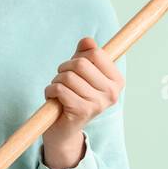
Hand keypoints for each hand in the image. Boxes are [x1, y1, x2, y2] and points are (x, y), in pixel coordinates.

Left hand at [42, 36, 123, 164]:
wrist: (64, 128)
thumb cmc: (73, 95)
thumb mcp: (80, 72)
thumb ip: (85, 54)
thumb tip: (87, 40)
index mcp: (117, 81)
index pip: (96, 53)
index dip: (79, 57)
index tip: (76, 69)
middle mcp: (112, 93)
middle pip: (80, 63)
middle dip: (64, 68)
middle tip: (62, 80)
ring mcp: (99, 103)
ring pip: (68, 77)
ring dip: (56, 81)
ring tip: (59, 91)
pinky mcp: (83, 111)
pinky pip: (60, 89)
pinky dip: (50, 90)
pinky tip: (54, 98)